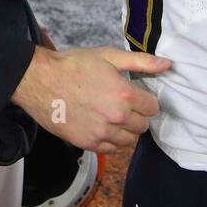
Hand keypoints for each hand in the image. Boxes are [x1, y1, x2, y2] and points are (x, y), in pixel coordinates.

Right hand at [12, 43, 168, 153]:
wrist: (40, 81)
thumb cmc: (73, 66)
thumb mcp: (108, 56)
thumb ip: (140, 61)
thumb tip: (166, 64)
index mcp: (125, 95)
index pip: (153, 107)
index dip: (146, 99)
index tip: (135, 94)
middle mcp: (116, 118)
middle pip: (143, 125)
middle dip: (137, 115)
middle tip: (122, 104)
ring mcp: (101, 133)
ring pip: (129, 140)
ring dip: (125, 129)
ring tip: (111, 115)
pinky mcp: (87, 144)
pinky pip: (111, 150)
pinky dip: (111, 140)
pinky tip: (101, 125)